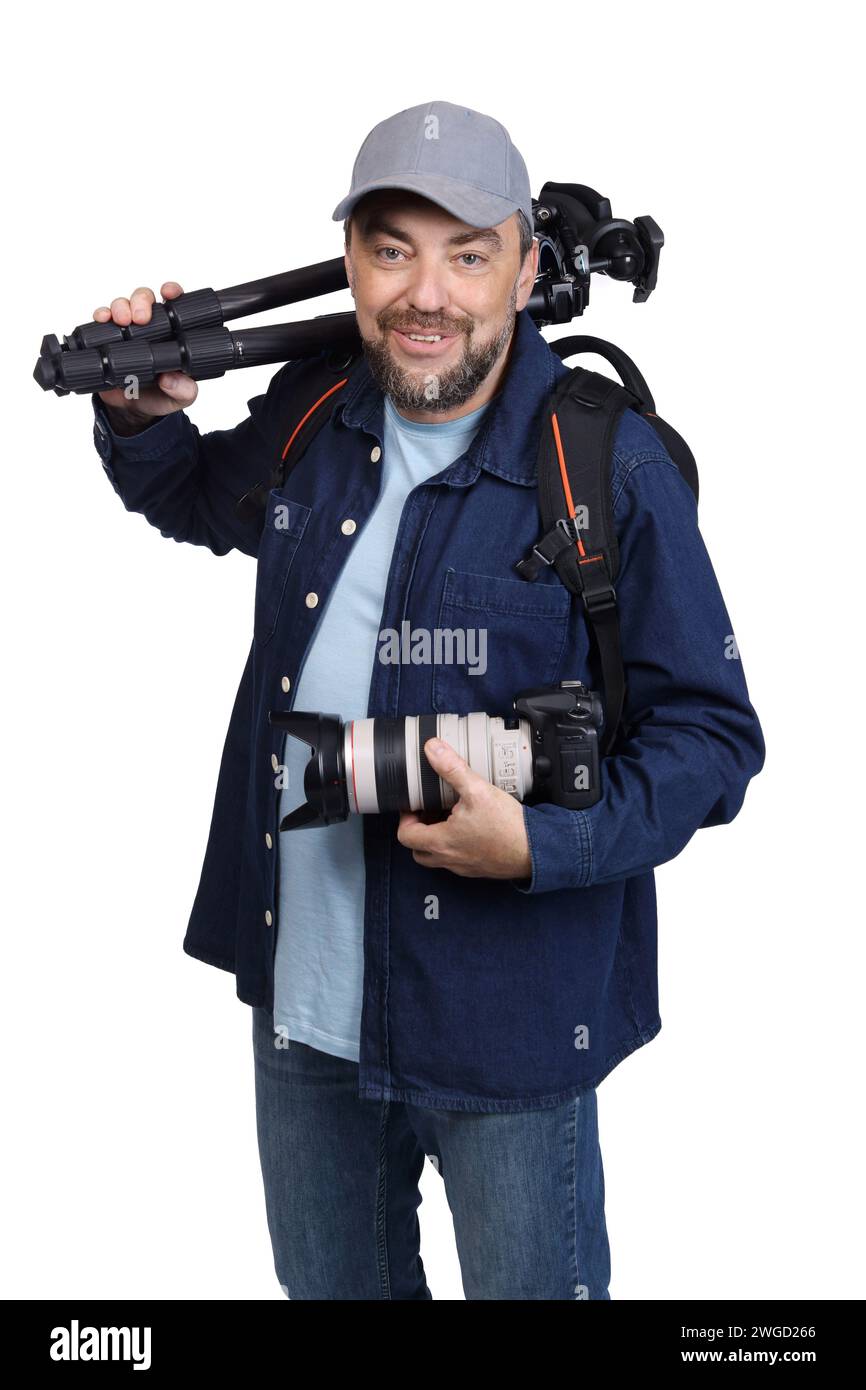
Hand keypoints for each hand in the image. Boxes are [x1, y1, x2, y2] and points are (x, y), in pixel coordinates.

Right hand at [92, 281, 197, 420]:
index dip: (172, 291)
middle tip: (140, 317)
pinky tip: (102, 320)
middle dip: (141, 300)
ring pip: (122, 305)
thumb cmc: (160, 398)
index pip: (175, 304)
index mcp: (172, 334)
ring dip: (120, 307)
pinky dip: (100, 316)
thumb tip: (171, 379)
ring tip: (121, 321)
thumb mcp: (180, 398)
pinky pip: (101, 320)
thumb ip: (184, 390)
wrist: (131, 412)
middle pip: (144, 298)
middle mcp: (149, 327)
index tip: (168, 292)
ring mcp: (126, 331)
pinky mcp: (106, 339)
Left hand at [396, 736, 531, 879]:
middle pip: (418, 850)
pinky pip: (457, 860)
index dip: (405, 818)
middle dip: (418, 831)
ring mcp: (463, 867)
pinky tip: (470, 828)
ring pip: (437, 857)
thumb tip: (433, 750)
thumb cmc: (508, 827)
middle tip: (427, 812)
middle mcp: (449, 859)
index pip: (405, 836)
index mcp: (442, 842)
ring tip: (449, 817)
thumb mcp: (478, 790)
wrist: (536, 851)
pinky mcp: (478, 868)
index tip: (414, 805)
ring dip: (436, 839)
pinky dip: (455, 845)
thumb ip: (452, 769)